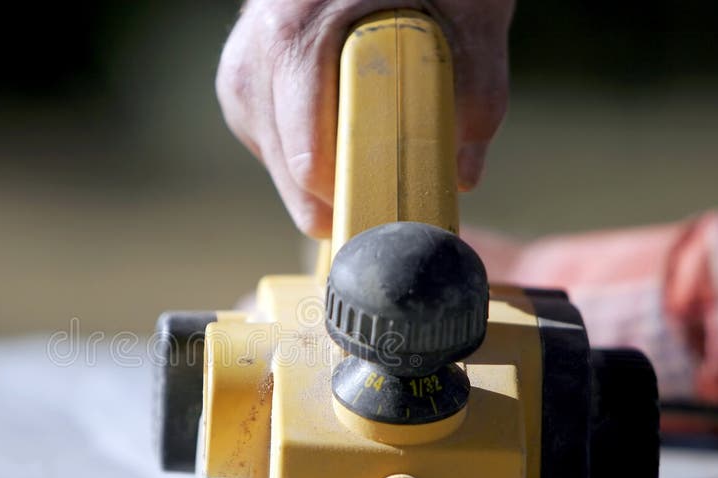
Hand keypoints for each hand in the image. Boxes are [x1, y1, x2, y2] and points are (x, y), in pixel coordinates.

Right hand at [216, 0, 514, 236]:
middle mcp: (259, 45)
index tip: (377, 217)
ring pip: (267, 150)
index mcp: (300, 29)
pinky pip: (259, 130)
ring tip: (351, 172)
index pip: (306, 150)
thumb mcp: (472, 11)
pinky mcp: (240, 69)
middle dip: (326, 195)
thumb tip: (461, 176)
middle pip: (283, 159)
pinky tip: (323, 139)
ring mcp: (243, 58)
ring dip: (307, 174)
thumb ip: (478, 90)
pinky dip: (291, 148)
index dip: (344, 195)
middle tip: (369, 215)